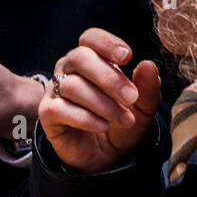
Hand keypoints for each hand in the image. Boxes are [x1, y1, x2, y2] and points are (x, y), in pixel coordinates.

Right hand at [40, 28, 160, 173]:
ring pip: (72, 85)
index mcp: (92, 58)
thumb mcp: (143, 108)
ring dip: (102, 103)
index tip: (127, 56)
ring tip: (125, 119)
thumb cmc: (123, 123)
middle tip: (131, 97)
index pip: (91, 38)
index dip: (106, 43)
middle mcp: (69, 69)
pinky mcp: (47, 114)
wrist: (108, 158)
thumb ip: (147, 88)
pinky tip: (103, 126)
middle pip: (80, 58)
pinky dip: (84, 117)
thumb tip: (148, 65)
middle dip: (108, 77)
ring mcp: (55, 90)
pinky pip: (59, 109)